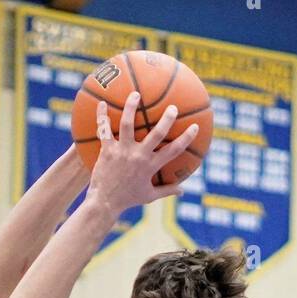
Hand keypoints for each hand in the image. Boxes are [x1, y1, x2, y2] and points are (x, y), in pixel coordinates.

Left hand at [88, 93, 198, 215]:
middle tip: (172, 107)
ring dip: (131, 107)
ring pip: (127, 124)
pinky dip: (101, 116)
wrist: (105, 203)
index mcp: (150, 167)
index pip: (173, 151)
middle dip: (166, 119)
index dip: (186, 138)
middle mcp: (138, 156)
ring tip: (135, 94)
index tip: (195, 127)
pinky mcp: (107, 150)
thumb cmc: (127, 199)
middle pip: (156, 134)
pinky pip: (104, 130)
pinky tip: (102, 102)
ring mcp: (122, 152)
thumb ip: (166, 190)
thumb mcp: (149, 196)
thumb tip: (182, 190)